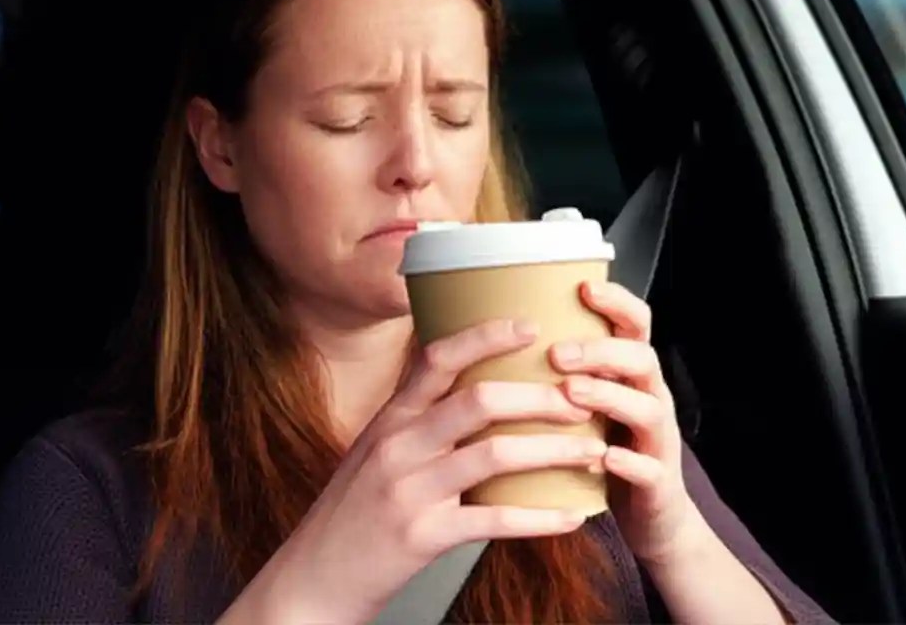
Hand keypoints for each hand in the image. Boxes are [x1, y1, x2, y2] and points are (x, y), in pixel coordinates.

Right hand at [224, 318, 607, 624]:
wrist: (312, 579)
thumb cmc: (352, 514)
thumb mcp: (375, 452)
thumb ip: (418, 420)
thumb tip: (475, 387)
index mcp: (391, 419)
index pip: (439, 359)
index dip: (487, 336)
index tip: (531, 326)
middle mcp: (398, 445)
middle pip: (479, 400)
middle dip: (540, 397)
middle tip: (582, 399)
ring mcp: (410, 490)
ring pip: (495, 455)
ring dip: (553, 451)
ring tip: (593, 451)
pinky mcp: (422, 536)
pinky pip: (493, 520)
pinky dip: (539, 517)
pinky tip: (571, 515)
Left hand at [549, 281, 707, 566]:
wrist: (648, 516)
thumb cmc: (603, 451)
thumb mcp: (584, 404)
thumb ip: (557, 374)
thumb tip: (494, 338)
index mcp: (630, 374)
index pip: (635, 324)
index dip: (616, 302)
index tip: (583, 287)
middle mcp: (649, 398)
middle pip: (641, 358)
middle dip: (600, 351)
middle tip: (557, 353)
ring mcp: (657, 439)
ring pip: (647, 407)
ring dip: (609, 396)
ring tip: (571, 392)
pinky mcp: (658, 483)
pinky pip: (650, 469)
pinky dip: (629, 462)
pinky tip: (604, 458)